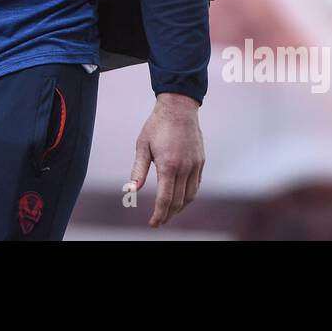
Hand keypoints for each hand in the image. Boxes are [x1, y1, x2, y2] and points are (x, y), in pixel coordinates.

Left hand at [129, 93, 203, 226]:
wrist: (179, 107)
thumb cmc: (157, 125)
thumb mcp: (142, 146)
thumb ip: (138, 170)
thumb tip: (130, 191)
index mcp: (168, 165)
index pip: (165, 199)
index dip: (159, 215)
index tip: (153, 224)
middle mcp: (184, 168)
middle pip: (178, 201)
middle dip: (168, 214)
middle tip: (159, 221)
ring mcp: (195, 165)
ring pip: (190, 196)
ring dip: (180, 208)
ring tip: (169, 212)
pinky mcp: (201, 161)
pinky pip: (196, 185)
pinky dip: (189, 196)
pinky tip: (181, 198)